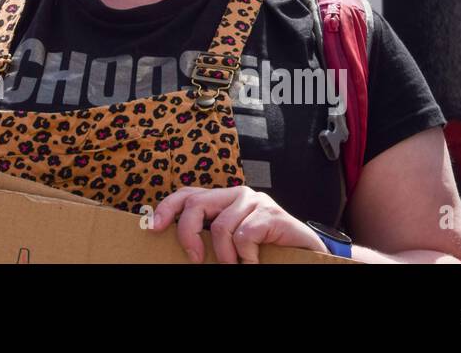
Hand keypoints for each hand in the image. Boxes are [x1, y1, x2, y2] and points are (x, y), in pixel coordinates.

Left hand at [151, 185, 327, 263]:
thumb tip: (182, 246)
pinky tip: (254, 263)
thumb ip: (210, 236)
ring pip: (220, 226)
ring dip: (225, 256)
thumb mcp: (231, 242)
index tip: (153, 227)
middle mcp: (236, 194)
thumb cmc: (264, 251)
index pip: (187, 194)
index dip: (167, 208)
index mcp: (223, 200)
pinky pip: (245, 236)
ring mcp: (255, 201)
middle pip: (196, 204)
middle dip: (187, 233)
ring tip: (237, 265)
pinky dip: (246, 257)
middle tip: (194, 259)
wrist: (306, 254)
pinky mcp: (272, 213)